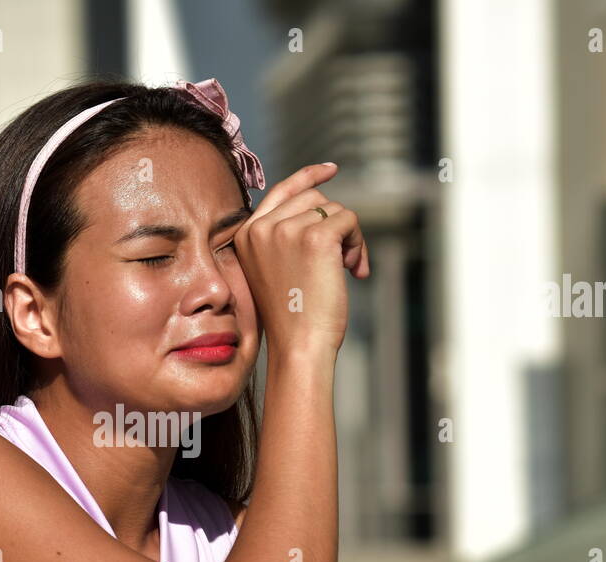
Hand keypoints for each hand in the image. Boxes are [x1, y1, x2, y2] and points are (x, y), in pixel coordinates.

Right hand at [233, 163, 367, 355]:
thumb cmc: (291, 317)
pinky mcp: (315, 237)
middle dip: (335, 225)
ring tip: (346, 269)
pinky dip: (358, 243)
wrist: (298, 346)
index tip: (331, 170)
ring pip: (335, 210)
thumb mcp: (274, 269)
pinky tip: (353, 271)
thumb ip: (284, 237)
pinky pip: (349, 221)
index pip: (282, 190)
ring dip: (349, 238)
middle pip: (314, 199)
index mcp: (247, 234)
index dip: (309, 177)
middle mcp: (262, 227)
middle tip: (344, 260)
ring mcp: (286, 230)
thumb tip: (320, 205)